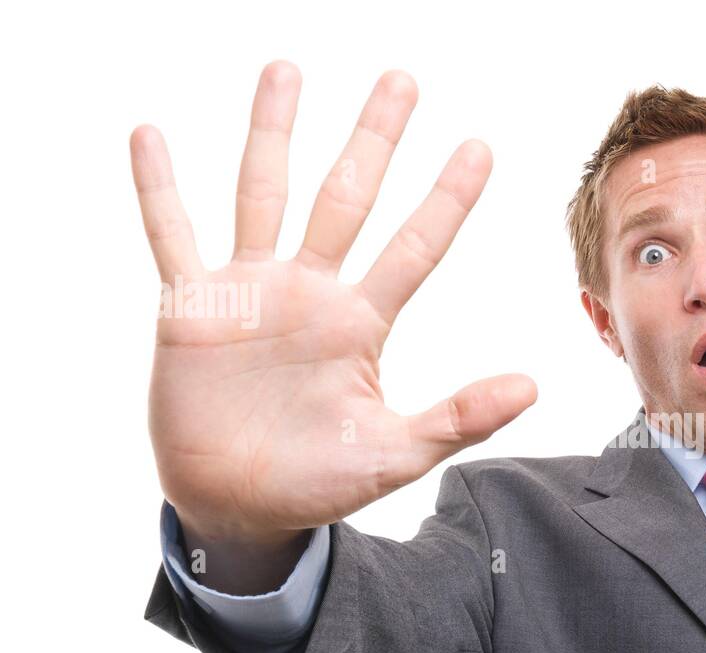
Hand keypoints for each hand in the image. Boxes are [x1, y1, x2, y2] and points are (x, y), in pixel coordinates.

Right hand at [134, 62, 536, 548]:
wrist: (241, 506)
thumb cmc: (318, 480)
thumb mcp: (395, 453)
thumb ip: (460, 417)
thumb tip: (532, 385)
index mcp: (361, 323)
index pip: (414, 246)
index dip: (447, 199)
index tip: (481, 147)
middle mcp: (311, 292)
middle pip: (348, 198)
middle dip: (374, 140)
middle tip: (402, 79)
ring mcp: (251, 292)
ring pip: (264, 194)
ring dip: (273, 133)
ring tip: (287, 70)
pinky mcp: (193, 307)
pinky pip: (172, 236)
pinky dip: (159, 190)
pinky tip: (151, 135)